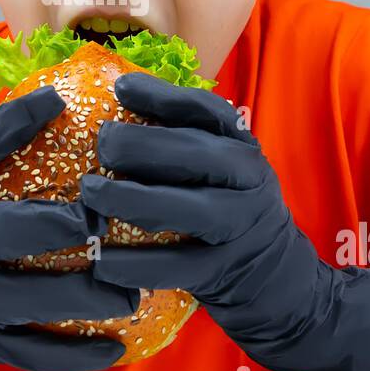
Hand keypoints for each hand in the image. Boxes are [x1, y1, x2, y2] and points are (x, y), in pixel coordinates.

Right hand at [0, 85, 138, 370]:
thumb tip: (65, 102)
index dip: (9, 123)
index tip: (56, 101)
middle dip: (51, 225)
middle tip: (99, 220)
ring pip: (25, 300)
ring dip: (80, 296)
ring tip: (128, 292)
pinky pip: (34, 353)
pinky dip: (75, 355)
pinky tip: (116, 346)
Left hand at [80, 73, 369, 370]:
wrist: (280, 282)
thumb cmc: (231, 212)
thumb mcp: (223, 170)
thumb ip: (184, 140)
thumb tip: (117, 102)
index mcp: (242, 148)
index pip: (206, 111)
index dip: (162, 96)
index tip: (120, 88)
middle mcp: (248, 181)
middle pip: (194, 153)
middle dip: (140, 144)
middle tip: (101, 143)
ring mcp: (239, 228)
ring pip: (186, 208)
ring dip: (131, 198)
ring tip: (89, 193)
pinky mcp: (222, 272)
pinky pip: (173, 265)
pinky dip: (133, 264)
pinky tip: (100, 259)